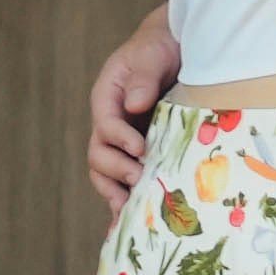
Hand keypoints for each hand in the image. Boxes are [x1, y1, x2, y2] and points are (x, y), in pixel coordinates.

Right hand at [84, 10, 177, 208]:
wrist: (176, 51)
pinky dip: (126, 203)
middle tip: (139, 178)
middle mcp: (110, 124)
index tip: (141, 148)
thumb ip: (143, 77)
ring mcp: (123, 143)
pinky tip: (131, 225)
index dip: (119, 138)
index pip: (105, 124)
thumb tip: (136, 104)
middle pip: (99, 155)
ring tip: (131, 212)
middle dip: (116, 170)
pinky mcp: (138, 156)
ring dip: (117, 193)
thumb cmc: (159, 48)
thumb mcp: (151, 54)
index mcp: (107, 98)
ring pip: (107, 174)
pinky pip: (124, 182)